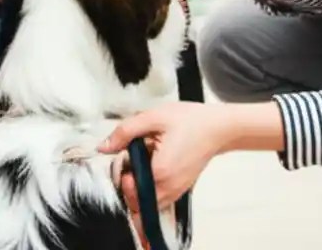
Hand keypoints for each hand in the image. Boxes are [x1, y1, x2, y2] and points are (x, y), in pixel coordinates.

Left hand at [98, 102, 223, 210]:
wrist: (218, 128)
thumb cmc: (191, 122)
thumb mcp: (153, 118)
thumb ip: (125, 132)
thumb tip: (104, 146)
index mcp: (161, 172)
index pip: (132, 193)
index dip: (122, 181)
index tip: (125, 164)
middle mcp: (170, 187)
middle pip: (139, 204)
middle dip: (129, 187)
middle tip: (132, 163)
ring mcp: (177, 190)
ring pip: (149, 204)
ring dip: (140, 189)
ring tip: (143, 165)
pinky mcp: (181, 189)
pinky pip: (160, 198)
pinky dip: (151, 188)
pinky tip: (153, 167)